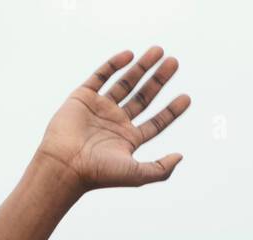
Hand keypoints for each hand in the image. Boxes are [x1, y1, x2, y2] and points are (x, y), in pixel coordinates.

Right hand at [36, 45, 189, 194]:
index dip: (171, 111)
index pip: (155, 123)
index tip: (186, 97)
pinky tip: (130, 55)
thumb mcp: (136, 175)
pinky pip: (101, 76)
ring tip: (159, 51)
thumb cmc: (99, 173)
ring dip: (142, 67)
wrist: (65, 164)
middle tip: (174, 62)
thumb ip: (160, 169)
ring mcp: (100, 108)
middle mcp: (116, 123)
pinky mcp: (83, 97)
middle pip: (143, 97)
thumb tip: (180, 156)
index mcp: (128, 140)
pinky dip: (114, 64)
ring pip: (126, 83)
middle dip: (159, 80)